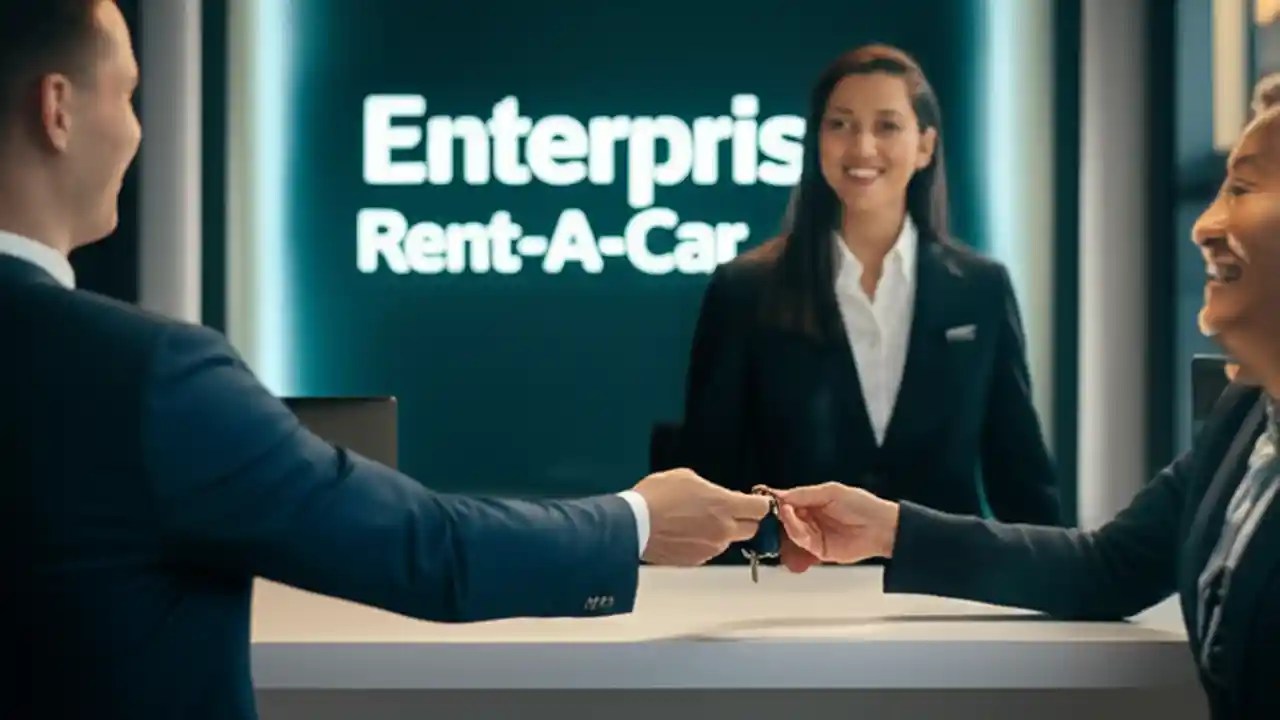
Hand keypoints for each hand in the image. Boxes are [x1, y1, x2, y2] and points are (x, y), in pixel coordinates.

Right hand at [633, 468, 771, 565]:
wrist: (633, 525)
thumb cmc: (656, 497)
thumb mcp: (686, 478)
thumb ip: (710, 489)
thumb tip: (716, 496)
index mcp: (724, 505)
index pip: (761, 509)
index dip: (759, 504)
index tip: (753, 501)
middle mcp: (723, 530)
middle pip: (752, 528)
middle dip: (745, 519)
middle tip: (729, 511)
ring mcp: (710, 548)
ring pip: (728, 541)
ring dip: (721, 532)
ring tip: (697, 522)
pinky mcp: (696, 560)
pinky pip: (709, 550)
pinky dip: (703, 543)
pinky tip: (685, 533)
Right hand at [764, 482, 899, 567]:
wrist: (882, 529)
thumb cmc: (862, 505)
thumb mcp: (831, 492)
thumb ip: (805, 494)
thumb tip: (780, 496)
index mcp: (809, 502)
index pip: (785, 501)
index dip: (772, 501)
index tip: (760, 500)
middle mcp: (808, 519)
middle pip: (782, 520)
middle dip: (773, 518)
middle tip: (765, 514)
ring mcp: (812, 535)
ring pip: (789, 533)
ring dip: (785, 526)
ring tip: (784, 516)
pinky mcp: (818, 550)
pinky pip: (802, 544)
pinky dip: (796, 537)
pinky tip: (796, 529)